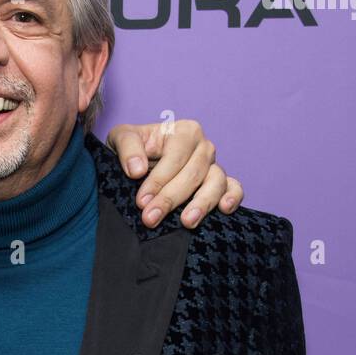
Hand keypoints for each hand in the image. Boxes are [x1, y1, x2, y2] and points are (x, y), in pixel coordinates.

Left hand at [105, 119, 243, 228]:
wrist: (138, 161)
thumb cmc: (132, 148)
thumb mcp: (121, 138)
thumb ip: (127, 148)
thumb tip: (137, 170)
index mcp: (184, 132)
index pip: (175, 156)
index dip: (159, 179)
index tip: (141, 201)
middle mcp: (204, 147)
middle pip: (193, 174)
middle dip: (170, 198)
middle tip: (150, 218)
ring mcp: (214, 166)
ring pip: (216, 183)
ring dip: (202, 203)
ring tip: (186, 222)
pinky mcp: (221, 183)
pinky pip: (234, 188)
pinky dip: (233, 197)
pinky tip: (223, 209)